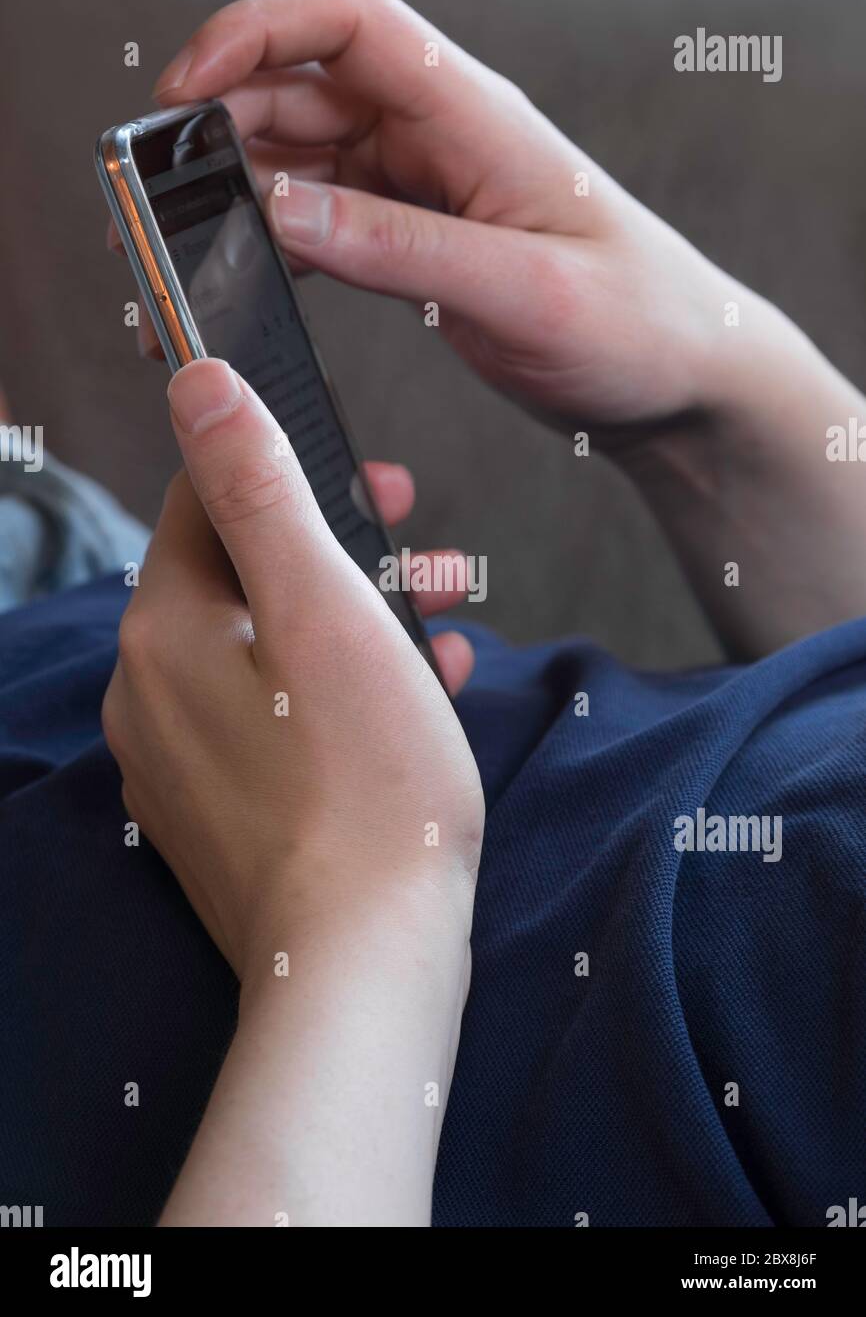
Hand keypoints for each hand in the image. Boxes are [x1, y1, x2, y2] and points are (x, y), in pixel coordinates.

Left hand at [102, 358, 483, 981]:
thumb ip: (258, 486)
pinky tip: (420, 697)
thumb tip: (198, 383)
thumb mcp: (323, 606)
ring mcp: (181, 763)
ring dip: (359, 622)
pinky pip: (279, 721)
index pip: (207, 501)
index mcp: (163, 629)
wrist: (363, 964)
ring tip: (443, 626)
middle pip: (247, 579)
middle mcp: (149, 694)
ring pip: (271, 652)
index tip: (382, 484)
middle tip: (429, 557)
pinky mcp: (220, 817)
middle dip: (346, 554)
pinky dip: (344, 693)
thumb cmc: (366, 784)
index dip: (299, 471)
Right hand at [150, 0, 758, 446]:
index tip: (182, 90)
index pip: (347, 21)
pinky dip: (279, 234)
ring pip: (305, 152)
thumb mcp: (525, 292)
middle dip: (222, 120)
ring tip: (190, 239)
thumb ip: (401, 251)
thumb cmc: (639, 324)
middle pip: (303, 85)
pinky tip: (252, 268)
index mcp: (476, 116)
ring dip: (241, 183)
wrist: (686, 376)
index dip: (253, 32)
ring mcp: (428, 186)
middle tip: (164, 191)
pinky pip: (328, 214)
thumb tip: (280, 210)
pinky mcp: (421, 238)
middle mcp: (443, 135)